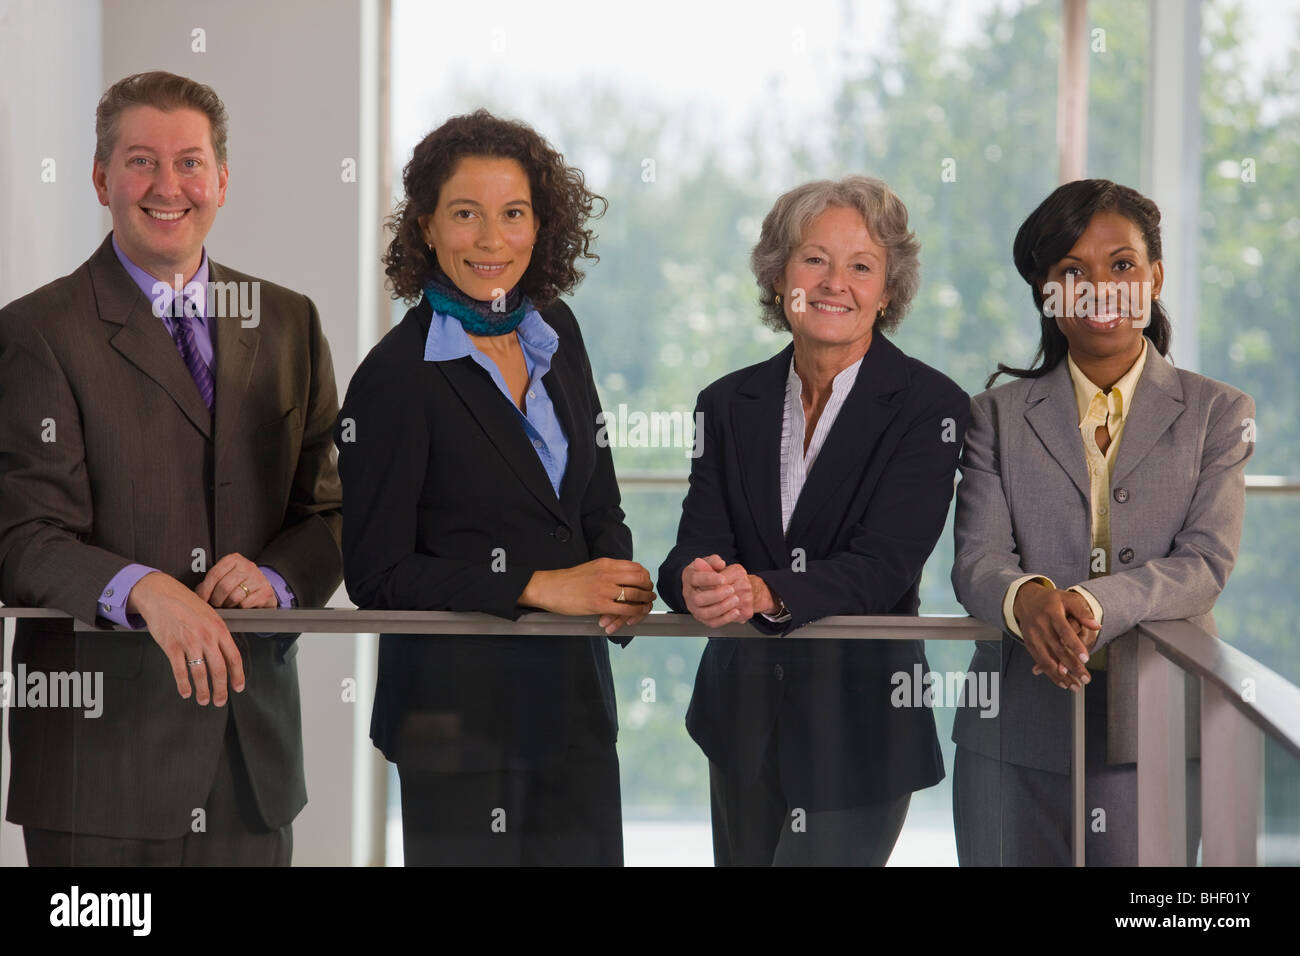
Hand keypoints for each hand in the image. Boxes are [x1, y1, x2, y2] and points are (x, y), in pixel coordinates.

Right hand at [127, 571, 246, 704]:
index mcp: (219, 629)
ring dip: (203, 691)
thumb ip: (218, 634)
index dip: (238, 675)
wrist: (161, 595)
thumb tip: (226, 654)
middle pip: (219, 669)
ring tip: (204, 700)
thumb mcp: (210, 615)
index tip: (238, 687)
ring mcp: (189, 642)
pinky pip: (179, 670)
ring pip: (200, 673)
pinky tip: (186, 692)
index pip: (234, 657)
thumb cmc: (186, 604)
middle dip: (221, 689)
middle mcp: (207, 637)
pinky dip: (184, 685)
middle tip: (220, 700)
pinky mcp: (171, 646)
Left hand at [196, 553, 278, 608]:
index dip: (205, 589)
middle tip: (216, 603)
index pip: (215, 573)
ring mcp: (257, 578)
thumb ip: (212, 581)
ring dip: (228, 604)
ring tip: (228, 604)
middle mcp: (247, 566)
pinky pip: (246, 603)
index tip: (202, 598)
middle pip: (224, 586)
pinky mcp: (265, 591)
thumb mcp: (226, 576)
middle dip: (216, 599)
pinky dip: (240, 607)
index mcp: (234, 559)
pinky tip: (240, 605)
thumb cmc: (240, 583)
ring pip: (234, 597)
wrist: (263, 587)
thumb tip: (198, 592)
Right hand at [519, 558, 655, 634]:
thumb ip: (608, 570)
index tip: (645, 583)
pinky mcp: (599, 604)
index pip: (636, 567)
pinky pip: (625, 609)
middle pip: (640, 579)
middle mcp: (608, 574)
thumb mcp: (592, 567)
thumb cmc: (569, 580)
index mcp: (606, 563)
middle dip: (648, 588)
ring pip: (635, 594)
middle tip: (649, 594)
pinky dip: (634, 612)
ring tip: (646, 604)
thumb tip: (625, 576)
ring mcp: (604, 589)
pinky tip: (635, 614)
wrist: (549, 588)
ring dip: (645, 601)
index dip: (645, 576)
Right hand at [682, 555, 749, 627]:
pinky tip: (735, 611)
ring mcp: (695, 609)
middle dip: (716, 595)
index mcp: (689, 578)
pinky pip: (712, 622)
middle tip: (731, 589)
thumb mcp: (708, 562)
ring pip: (705, 613)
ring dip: (721, 608)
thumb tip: (720, 563)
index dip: (709, 579)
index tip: (723, 578)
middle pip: (698, 599)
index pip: (696, 579)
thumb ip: (714, 561)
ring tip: (735, 599)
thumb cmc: (705, 573)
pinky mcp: (703, 618)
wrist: (703, 586)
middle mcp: (689, 595)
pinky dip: (725, 619)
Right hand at [1012, 583, 1099, 690]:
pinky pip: (1040, 661)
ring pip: (1047, 659)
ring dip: (1061, 676)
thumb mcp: (1067, 598)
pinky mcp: (1029, 644)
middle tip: (1086, 678)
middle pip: (1057, 649)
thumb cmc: (1050, 600)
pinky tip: (1062, 683)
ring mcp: (1033, 636)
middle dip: (1072, 666)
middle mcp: (1040, 626)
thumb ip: (1082, 612)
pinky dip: (1051, 674)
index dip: (1074, 645)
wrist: (1026, 600)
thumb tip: (1097, 625)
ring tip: (1076, 686)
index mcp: (1051, 613)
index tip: (1086, 658)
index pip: (1064, 631)